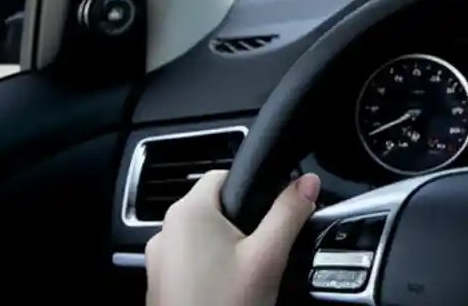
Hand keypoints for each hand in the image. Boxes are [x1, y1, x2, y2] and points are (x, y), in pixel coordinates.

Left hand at [146, 171, 319, 305]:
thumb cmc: (224, 305)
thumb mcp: (267, 258)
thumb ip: (288, 213)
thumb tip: (307, 182)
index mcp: (188, 212)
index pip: (223, 175)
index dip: (252, 189)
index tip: (270, 213)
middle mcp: (166, 230)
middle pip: (214, 208)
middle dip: (242, 224)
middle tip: (262, 252)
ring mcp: (159, 259)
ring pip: (203, 237)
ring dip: (226, 248)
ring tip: (246, 275)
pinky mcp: (160, 282)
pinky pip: (190, 261)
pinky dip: (210, 268)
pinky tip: (227, 290)